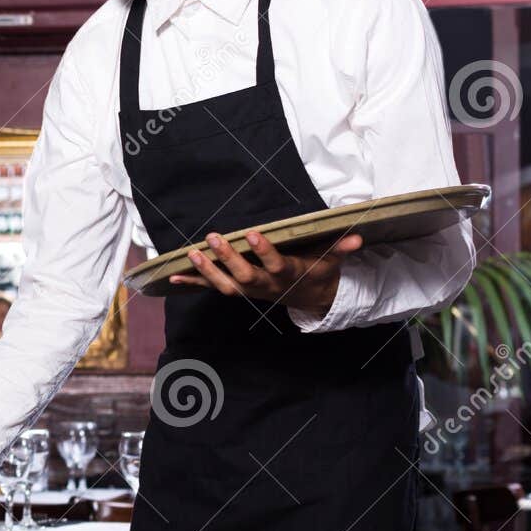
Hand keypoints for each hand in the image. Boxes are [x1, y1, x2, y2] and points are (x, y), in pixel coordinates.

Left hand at [168, 230, 361, 315]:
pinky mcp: (237, 290)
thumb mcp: (331, 259)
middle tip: (214, 237)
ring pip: (225, 286)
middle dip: (228, 258)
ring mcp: (249, 290)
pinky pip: (212, 289)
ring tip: (191, 254)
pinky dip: (193, 284)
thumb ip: (340, 247)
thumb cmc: (317, 270)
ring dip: (206, 272)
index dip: (264, 251)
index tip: (253, 232)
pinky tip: (173, 278)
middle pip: (244, 276)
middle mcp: (265, 285)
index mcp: (288, 274)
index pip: (275, 263)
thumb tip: (358, 237)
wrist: (308, 297)